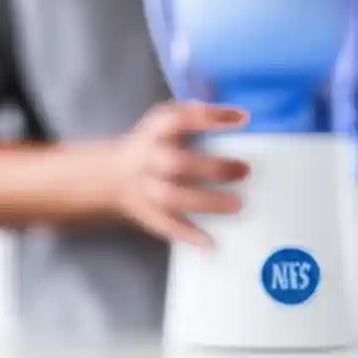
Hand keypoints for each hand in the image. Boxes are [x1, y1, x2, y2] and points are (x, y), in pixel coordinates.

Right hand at [111, 102, 249, 248]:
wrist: (113, 176)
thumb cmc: (153, 145)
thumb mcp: (164, 122)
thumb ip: (193, 115)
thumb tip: (239, 115)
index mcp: (153, 133)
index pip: (177, 119)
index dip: (208, 117)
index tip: (243, 119)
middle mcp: (147, 159)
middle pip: (175, 163)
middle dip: (211, 167)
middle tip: (244, 170)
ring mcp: (146, 190)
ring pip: (172, 197)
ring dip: (206, 201)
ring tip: (237, 204)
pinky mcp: (149, 215)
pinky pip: (167, 227)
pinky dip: (190, 235)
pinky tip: (212, 242)